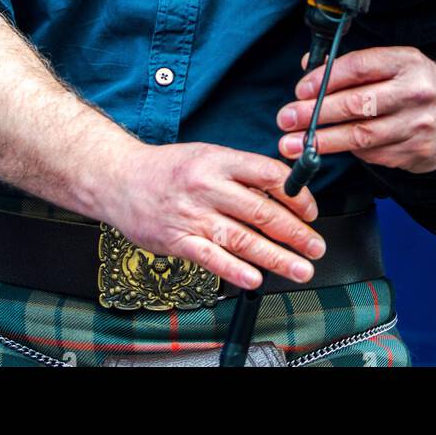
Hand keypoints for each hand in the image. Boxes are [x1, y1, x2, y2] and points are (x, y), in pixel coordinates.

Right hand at [103, 139, 325, 291]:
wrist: (120, 178)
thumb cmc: (167, 169)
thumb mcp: (206, 155)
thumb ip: (240, 173)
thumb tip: (281, 191)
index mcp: (219, 160)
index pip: (268, 175)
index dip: (296, 195)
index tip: (310, 211)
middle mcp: (208, 186)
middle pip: (261, 211)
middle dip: (295, 232)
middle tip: (315, 246)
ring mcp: (192, 215)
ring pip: (242, 238)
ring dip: (276, 256)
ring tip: (300, 268)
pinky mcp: (177, 240)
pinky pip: (211, 258)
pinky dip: (235, 270)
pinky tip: (255, 279)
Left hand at [276, 46, 435, 173]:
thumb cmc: (417, 83)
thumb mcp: (393, 62)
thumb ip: (353, 66)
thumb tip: (309, 68)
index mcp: (407, 62)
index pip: (360, 67)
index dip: (325, 79)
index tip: (300, 91)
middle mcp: (416, 94)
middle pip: (358, 105)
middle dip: (316, 114)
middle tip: (286, 120)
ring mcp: (419, 127)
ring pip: (362, 136)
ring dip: (323, 141)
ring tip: (295, 145)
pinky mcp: (418, 154)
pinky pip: (374, 155)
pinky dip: (349, 152)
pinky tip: (330, 149)